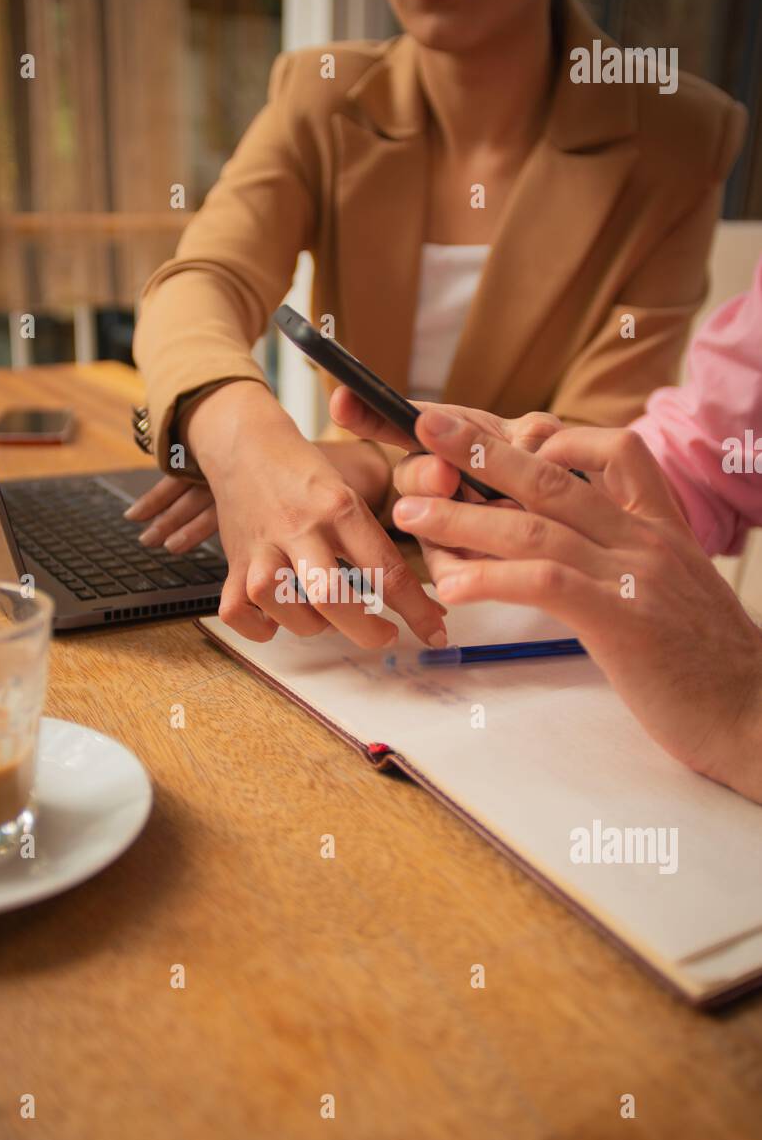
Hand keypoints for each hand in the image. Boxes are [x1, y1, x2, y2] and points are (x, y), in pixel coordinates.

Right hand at [134, 383, 446, 649]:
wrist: (247, 445)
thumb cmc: (308, 478)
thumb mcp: (353, 499)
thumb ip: (382, 551)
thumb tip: (430, 607)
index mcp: (340, 508)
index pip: (386, 568)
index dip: (416, 611)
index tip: (435, 634)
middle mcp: (300, 528)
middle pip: (330, 595)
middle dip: (365, 630)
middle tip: (383, 635)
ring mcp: (262, 546)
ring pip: (279, 604)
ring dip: (309, 624)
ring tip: (325, 616)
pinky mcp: (233, 561)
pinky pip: (236, 610)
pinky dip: (258, 627)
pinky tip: (279, 620)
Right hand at [329, 386, 563, 581]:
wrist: (577, 541)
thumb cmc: (551, 478)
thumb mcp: (545, 446)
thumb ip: (536, 437)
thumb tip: (532, 439)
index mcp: (451, 439)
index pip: (401, 422)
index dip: (367, 412)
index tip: (341, 400)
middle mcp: (435, 480)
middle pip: (410, 476)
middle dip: (423, 474)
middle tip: (445, 474)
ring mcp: (441, 524)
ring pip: (423, 524)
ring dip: (443, 519)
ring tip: (480, 519)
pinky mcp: (457, 567)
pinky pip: (446, 570)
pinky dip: (458, 568)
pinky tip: (474, 566)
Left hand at [390, 410, 761, 800]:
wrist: (752, 714)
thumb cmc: (701, 662)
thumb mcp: (665, 592)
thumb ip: (620, 559)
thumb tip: (555, 545)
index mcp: (660, 524)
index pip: (605, 448)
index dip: (542, 433)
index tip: (489, 426)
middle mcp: (647, 536)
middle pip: (551, 474)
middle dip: (481, 446)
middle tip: (425, 425)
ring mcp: (636, 574)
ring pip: (536, 525)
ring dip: (464, 516)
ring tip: (411, 512)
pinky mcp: (623, 621)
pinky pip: (546, 583)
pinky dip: (492, 578)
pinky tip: (453, 586)